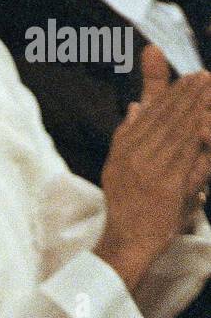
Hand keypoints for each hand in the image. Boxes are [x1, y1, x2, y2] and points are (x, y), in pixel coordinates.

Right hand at [99, 46, 210, 285]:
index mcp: (123, 149)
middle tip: (203, 75)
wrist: (127, 242)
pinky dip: (198, 132)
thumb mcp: (115, 168)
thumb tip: (135, 106)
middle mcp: (133, 156)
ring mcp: (149, 169)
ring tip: (208, 87)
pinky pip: (186, 152)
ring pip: (176, 130)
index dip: (169, 92)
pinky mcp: (166, 184)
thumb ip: (126, 135)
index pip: (150, 113)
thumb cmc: (126, 208)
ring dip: (195, 106)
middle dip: (186, 93)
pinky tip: (206, 118)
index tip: (187, 77)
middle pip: (164, 117)